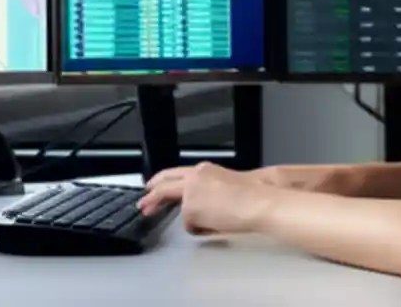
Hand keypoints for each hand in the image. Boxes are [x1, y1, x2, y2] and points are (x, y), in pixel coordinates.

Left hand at [138, 162, 274, 234]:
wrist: (257, 202)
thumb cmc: (254, 194)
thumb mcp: (229, 184)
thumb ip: (211, 189)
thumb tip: (207, 202)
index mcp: (205, 169)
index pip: (176, 173)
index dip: (162, 180)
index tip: (153, 186)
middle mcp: (194, 177)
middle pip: (164, 185)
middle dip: (151, 196)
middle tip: (143, 205)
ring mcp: (190, 193)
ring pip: (184, 212)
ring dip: (195, 220)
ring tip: (221, 219)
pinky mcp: (190, 210)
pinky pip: (192, 227)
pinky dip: (204, 229)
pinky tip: (220, 223)